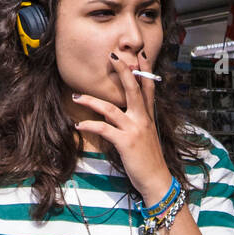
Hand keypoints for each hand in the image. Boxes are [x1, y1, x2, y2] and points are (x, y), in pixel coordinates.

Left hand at [71, 50, 171, 204]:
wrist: (156, 179)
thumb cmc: (148, 159)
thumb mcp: (145, 136)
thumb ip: (135, 121)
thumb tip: (118, 113)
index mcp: (148, 116)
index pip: (149, 88)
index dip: (146, 71)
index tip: (142, 55)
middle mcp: (143, 119)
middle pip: (133, 89)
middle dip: (123, 71)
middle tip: (112, 55)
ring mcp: (134, 130)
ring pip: (110, 109)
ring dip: (91, 101)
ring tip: (76, 96)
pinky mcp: (126, 142)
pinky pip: (104, 129)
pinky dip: (90, 125)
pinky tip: (80, 124)